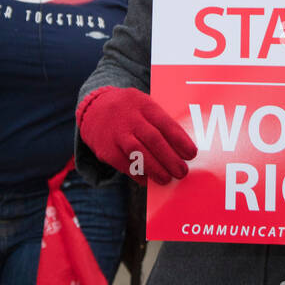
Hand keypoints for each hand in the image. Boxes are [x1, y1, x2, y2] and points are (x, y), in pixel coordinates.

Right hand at [77, 86, 197, 185]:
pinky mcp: (105, 149)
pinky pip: (124, 164)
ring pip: (138, 153)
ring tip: (167, 179)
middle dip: (170, 158)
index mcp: (143, 104)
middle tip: (182, 172)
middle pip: (153, 139)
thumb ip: (160, 122)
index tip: (192, 154)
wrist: (93, 109)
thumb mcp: (143, 105)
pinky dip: (137, 174)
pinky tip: (147, 180)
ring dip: (155, 169)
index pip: (164, 122)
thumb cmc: (129, 111)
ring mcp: (116, 133)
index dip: (180, 140)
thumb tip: (182, 149)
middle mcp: (129, 117)